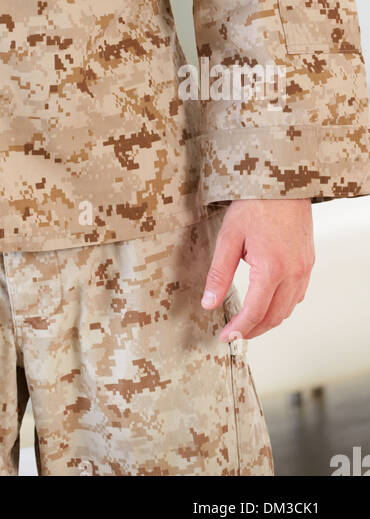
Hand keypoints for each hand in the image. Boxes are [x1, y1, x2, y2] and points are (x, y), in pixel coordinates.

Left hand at [201, 197, 314, 341]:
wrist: (282, 182)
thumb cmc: (256, 203)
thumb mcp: (229, 237)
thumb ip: (219, 274)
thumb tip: (209, 302)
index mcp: (272, 269)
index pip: (255, 312)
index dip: (239, 329)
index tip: (226, 337)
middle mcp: (293, 273)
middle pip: (274, 317)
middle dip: (253, 330)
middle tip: (234, 334)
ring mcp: (304, 269)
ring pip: (289, 309)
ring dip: (269, 320)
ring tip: (248, 323)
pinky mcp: (308, 262)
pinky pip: (298, 294)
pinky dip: (283, 306)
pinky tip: (268, 302)